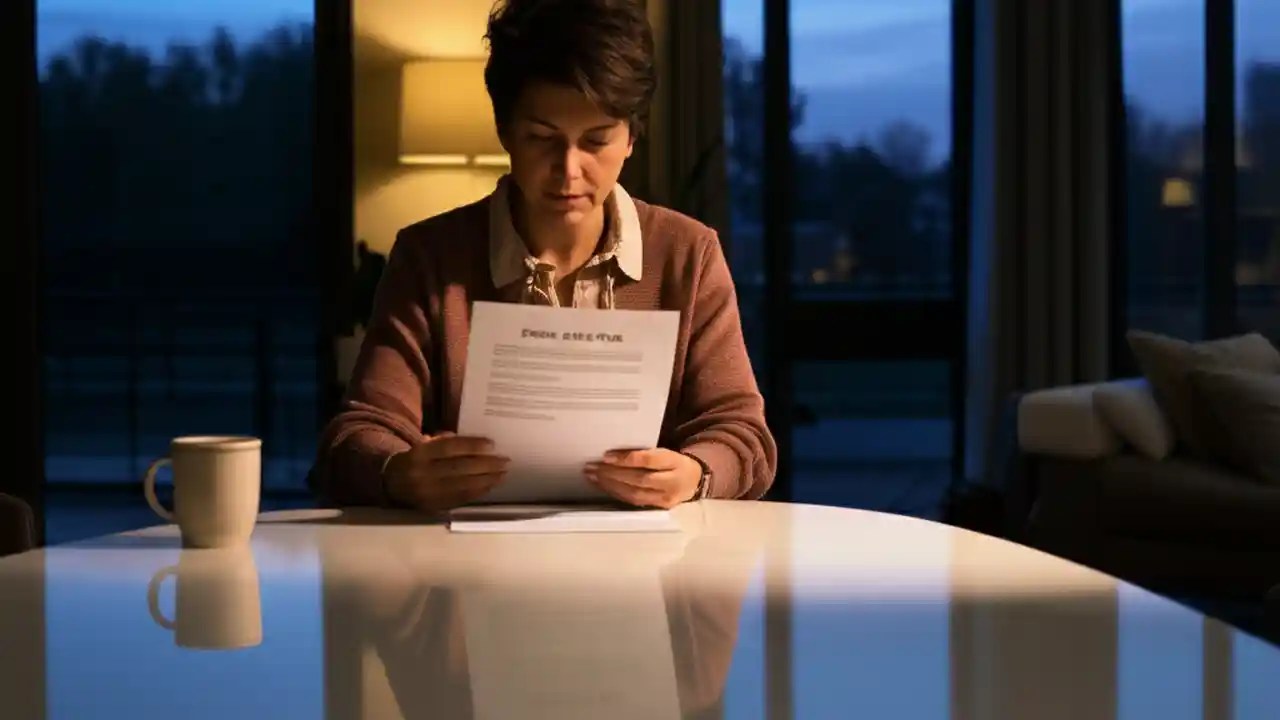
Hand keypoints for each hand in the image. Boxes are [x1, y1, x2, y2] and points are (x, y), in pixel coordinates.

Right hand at [384, 432, 508, 511]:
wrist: (392, 482)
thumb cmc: (417, 459)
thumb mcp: (424, 444)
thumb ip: (445, 441)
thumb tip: (478, 444)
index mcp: (419, 454)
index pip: (449, 448)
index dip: (472, 446)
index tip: (492, 445)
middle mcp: (422, 474)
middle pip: (459, 468)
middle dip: (486, 465)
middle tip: (505, 461)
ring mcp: (427, 493)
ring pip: (462, 486)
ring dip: (486, 480)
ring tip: (502, 474)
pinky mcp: (433, 506)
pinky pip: (459, 499)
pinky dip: (477, 492)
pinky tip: (489, 486)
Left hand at [584, 448, 702, 508]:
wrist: (693, 480)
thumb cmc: (673, 462)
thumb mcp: (664, 452)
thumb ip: (644, 452)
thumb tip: (613, 453)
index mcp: (674, 461)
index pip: (648, 460)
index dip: (626, 459)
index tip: (606, 456)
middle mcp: (672, 481)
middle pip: (639, 479)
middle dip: (612, 473)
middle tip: (593, 467)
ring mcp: (666, 498)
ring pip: (634, 493)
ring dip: (610, 485)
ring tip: (593, 476)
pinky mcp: (659, 508)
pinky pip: (633, 502)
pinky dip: (616, 493)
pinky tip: (604, 486)